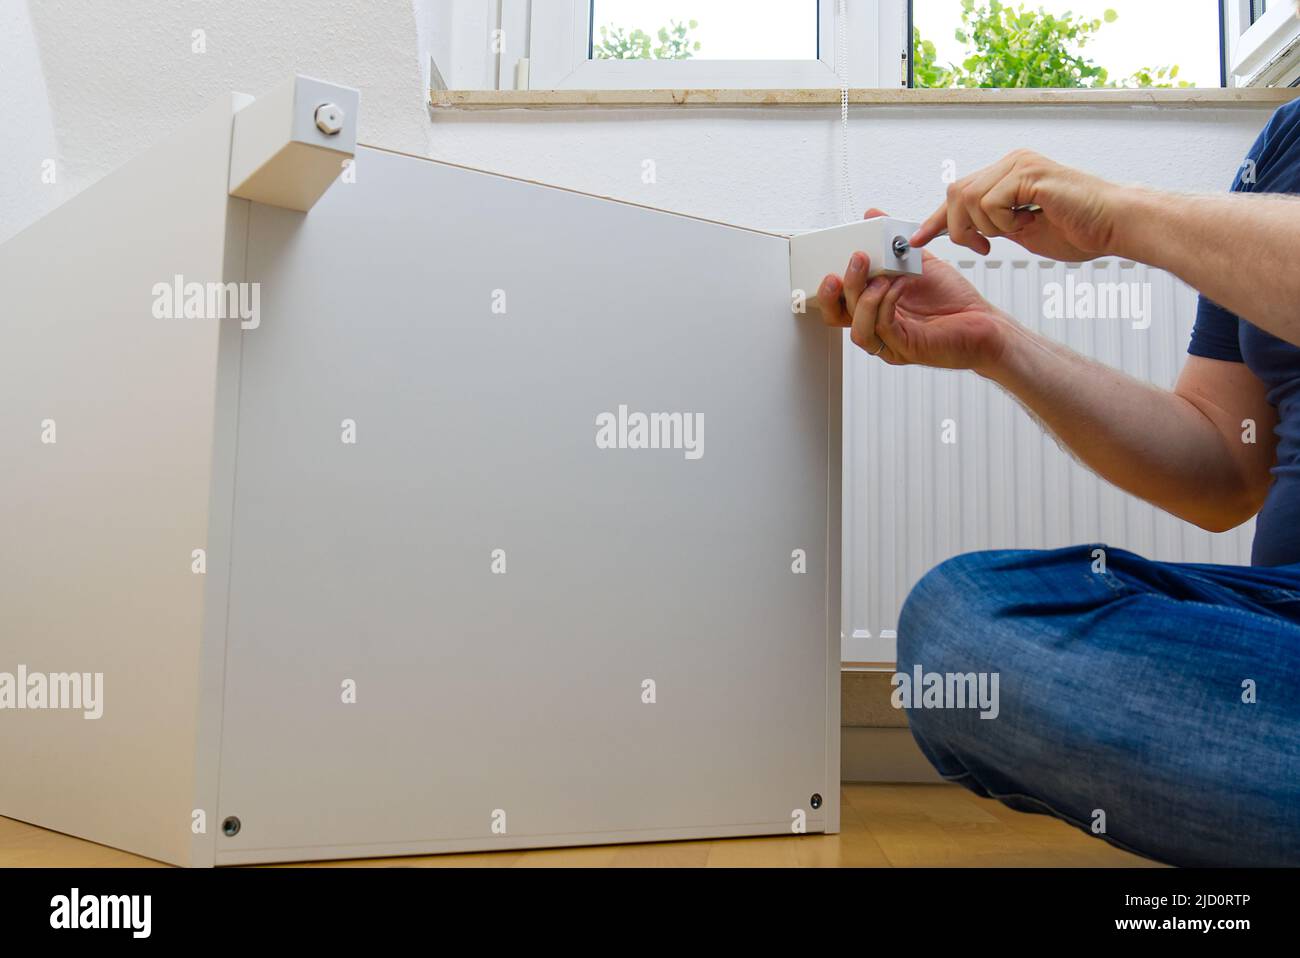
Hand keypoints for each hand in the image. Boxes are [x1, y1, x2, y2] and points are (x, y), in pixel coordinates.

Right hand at [818, 211, 1015, 373]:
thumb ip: (893, 242)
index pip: (839, 305)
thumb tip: (874, 216)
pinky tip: (900, 284)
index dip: (829, 288)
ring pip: (858, 327)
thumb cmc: (955, 300)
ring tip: (881, 274)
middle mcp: (879, 329)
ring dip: (864, 297)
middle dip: (843, 287)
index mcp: (876, 311)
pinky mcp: (907, 347)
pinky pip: (884, 327)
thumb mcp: (918, 262)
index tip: (834, 261)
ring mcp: (891, 342)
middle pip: (841, 316)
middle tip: (857, 259)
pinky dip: (887, 303)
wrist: (985, 322)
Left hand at [910, 150, 1122, 261]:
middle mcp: (1011, 163)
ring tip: (1018, 230)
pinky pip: (990, 202)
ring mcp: (1020, 164)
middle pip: (955, 194)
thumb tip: (965, 231)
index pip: (959, 194)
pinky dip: (1003, 222)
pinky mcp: (1029, 172)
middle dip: (959, 228)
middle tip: (985, 245)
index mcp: (1009, 174)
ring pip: (968, 200)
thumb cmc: (1079, 230)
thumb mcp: (1023, 231)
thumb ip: (994, 225)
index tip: (916, 239)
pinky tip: (1029, 221)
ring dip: (987, 227)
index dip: (935, 220)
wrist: (1115, 226)